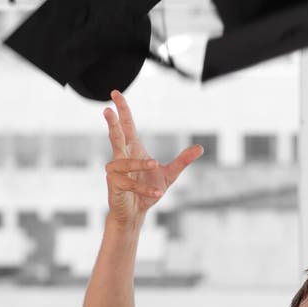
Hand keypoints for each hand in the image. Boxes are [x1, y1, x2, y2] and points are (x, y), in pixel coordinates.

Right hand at [104, 90, 202, 225]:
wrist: (136, 213)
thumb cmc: (148, 190)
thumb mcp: (169, 175)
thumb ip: (182, 161)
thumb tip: (200, 148)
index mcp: (132, 149)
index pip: (127, 125)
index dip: (122, 110)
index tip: (115, 93)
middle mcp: (120, 157)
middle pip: (115, 136)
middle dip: (112, 123)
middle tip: (107, 110)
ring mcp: (115, 171)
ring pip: (125, 162)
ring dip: (140, 164)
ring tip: (156, 164)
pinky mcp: (115, 186)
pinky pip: (131, 185)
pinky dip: (146, 189)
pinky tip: (158, 192)